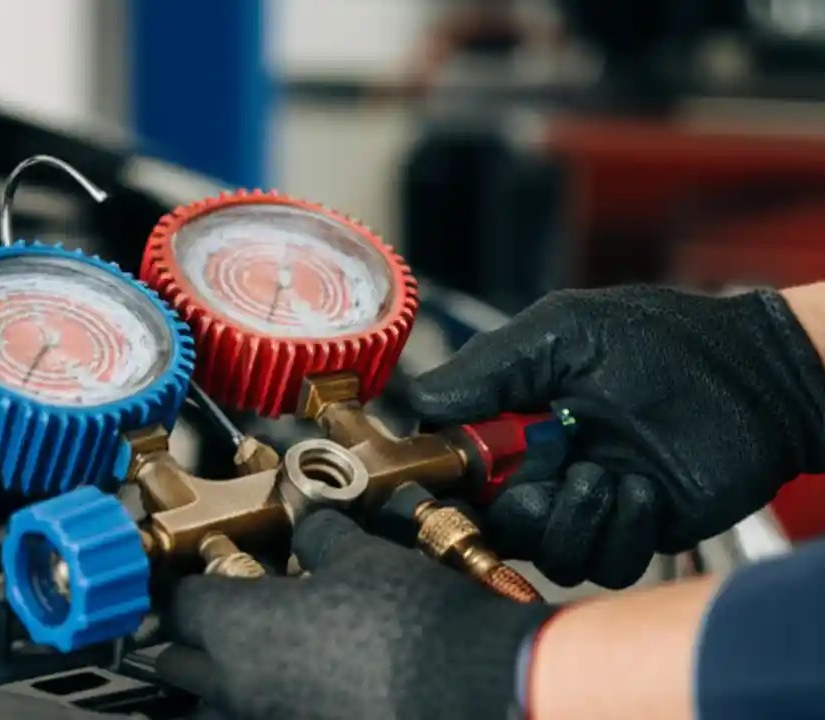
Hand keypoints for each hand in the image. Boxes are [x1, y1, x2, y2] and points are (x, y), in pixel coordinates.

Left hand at [165, 510, 554, 719]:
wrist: (474, 686)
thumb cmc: (411, 619)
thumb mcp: (360, 556)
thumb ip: (318, 539)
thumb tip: (309, 532)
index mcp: (237, 630)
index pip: (177, 603)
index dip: (184, 583)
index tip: (196, 574)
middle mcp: (236, 687)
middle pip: (179, 664)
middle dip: (188, 638)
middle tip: (210, 617)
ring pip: (212, 708)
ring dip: (218, 683)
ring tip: (246, 661)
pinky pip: (261, 718)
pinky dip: (264, 703)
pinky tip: (296, 687)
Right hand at [410, 287, 824, 587]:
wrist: (754, 373)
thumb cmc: (660, 340)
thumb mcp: (562, 333)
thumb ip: (489, 366)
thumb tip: (422, 402)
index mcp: (513, 421)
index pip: (456, 467)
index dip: (449, 480)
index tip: (455, 474)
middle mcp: (544, 468)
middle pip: (494, 522)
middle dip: (514, 510)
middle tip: (547, 478)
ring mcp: (589, 504)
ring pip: (546, 554)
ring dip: (570, 522)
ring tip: (605, 476)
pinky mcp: (635, 533)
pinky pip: (605, 564)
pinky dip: (620, 532)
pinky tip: (644, 489)